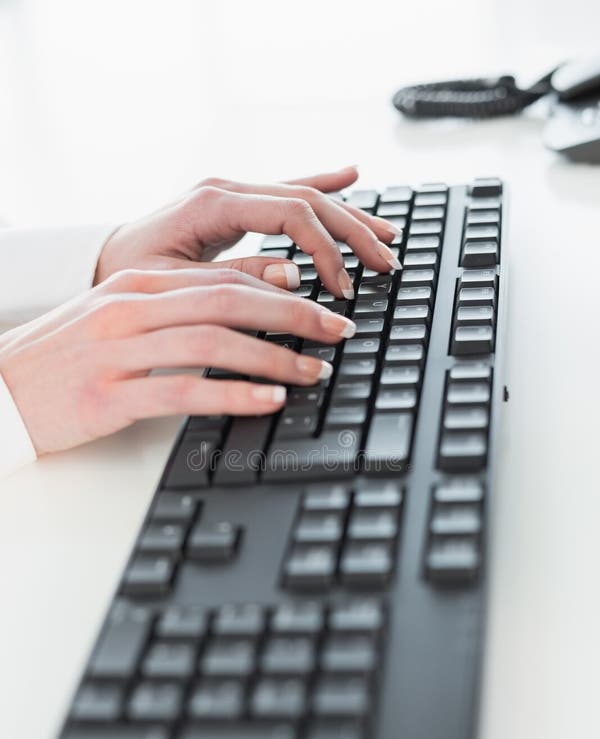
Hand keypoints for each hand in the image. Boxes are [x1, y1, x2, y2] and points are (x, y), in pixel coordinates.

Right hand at [0, 268, 354, 454]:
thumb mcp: (117, 321)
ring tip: (315, 371)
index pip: (222, 277)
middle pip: (229, 301)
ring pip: (213, 342)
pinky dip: (234, 395)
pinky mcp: (110, 396)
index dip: (281, 289)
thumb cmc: (65, 359)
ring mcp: (118, 351)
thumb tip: (240, 310)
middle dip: (294, 315)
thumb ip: (174, 310)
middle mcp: (130, 309)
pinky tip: (269, 400)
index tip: (324, 302)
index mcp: (136, 287)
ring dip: (274, 356)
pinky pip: (184, 391)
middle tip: (339, 332)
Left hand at [94, 166, 400, 295]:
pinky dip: (324, 184)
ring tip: (388, 236)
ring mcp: (234, 192)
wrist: (105, 260)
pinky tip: (351, 176)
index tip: (342, 288)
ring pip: (306, 194)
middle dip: (354, 232)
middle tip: (387, 263)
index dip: (326, 250)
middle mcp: (229, 189)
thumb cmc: (133, 275)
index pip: (292, 213)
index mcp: (214, 203)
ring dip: (351, 215)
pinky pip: (289, 190)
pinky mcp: (237, 204)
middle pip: (309, 200)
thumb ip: (237, 279)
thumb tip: (296, 275)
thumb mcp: (179, 286)